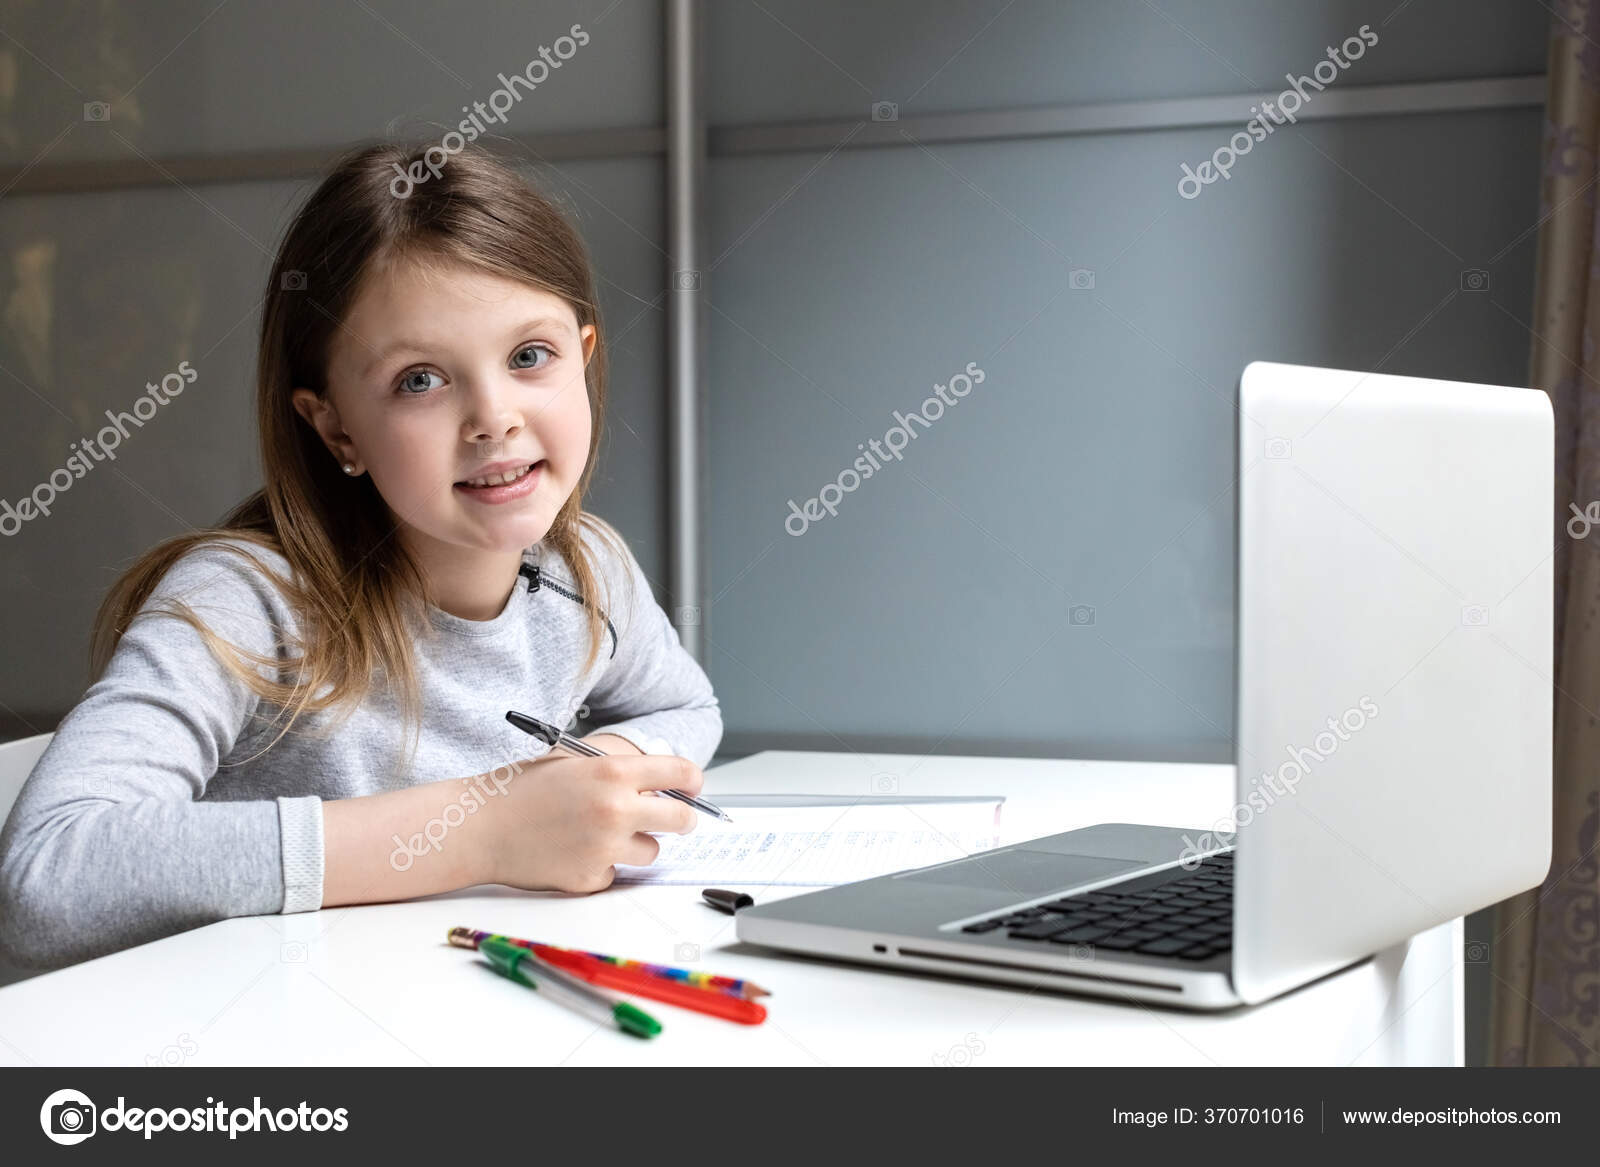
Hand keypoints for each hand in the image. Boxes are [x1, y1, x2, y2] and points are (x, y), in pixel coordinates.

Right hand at [481, 752, 703, 892]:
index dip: (691, 782)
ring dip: (636, 845)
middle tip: (670, 818)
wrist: (480, 827)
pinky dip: (602, 867)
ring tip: (601, 834)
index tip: (691, 788)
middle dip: (680, 819)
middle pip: (682, 820)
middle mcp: (615, 809)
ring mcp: (604, 848)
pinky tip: (573, 853)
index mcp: (613, 772)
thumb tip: (660, 778)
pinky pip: (615, 874)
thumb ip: (618, 768)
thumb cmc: (521, 789)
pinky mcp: (590, 878)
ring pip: (651, 852)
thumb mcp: (573, 760)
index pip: (681, 773)